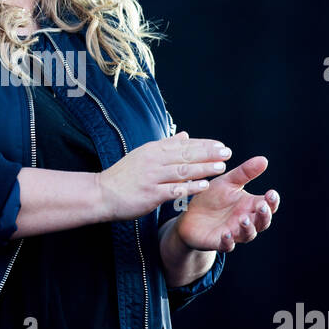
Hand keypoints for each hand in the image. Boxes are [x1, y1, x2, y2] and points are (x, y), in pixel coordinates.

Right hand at [96, 131, 230, 220]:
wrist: (101, 193)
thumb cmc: (123, 176)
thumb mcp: (142, 154)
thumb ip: (165, 145)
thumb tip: (185, 134)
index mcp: (153, 150)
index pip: (183, 144)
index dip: (204, 144)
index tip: (220, 145)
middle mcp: (153, 161)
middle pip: (186, 155)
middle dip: (208, 153)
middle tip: (227, 152)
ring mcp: (152, 177)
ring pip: (183, 171)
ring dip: (203, 168)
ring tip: (220, 166)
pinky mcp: (151, 194)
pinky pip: (174, 190)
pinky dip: (190, 187)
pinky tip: (204, 186)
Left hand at [175, 155, 278, 252]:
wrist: (189, 214)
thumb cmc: (212, 198)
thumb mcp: (227, 182)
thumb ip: (245, 173)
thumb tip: (264, 159)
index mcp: (250, 205)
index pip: (268, 205)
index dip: (272, 201)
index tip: (271, 193)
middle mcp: (246, 220)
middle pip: (262, 222)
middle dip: (264, 215)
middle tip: (262, 206)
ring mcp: (234, 232)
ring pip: (248, 234)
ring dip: (248, 228)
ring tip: (243, 219)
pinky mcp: (218, 242)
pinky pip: (227, 245)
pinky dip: (228, 241)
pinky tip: (226, 234)